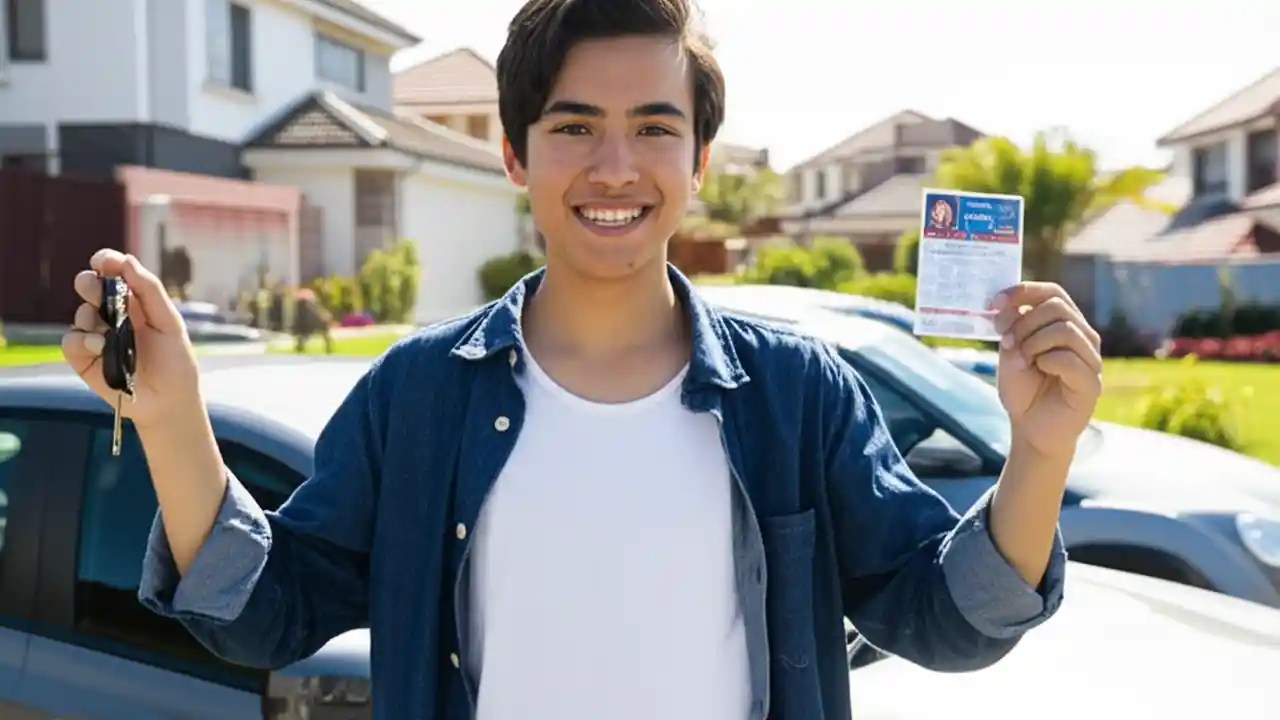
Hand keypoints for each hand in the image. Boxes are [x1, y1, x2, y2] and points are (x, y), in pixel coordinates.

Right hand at [61, 249, 201, 429]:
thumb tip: (127, 260)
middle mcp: (113, 315)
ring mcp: (96, 335)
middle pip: (89, 287)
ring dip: (91, 315)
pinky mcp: (84, 358)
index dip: (106, 262)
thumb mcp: (170, 323)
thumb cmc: (176, 361)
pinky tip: (99, 346)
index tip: (102, 260)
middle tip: (96, 288)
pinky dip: (82, 340)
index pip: (114, 273)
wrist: (169, 401)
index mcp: (135, 302)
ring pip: (80, 312)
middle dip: (90, 283)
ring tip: (108, 331)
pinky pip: (71, 340)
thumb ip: (150, 291)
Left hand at [990, 282, 1102, 459]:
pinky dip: (1047, 361)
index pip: (1052, 292)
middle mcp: (1084, 337)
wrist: (1030, 430)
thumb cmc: (1023, 390)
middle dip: (1023, 322)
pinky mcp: (1092, 384)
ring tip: (1022, 361)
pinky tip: (1040, 370)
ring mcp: (1091, 360)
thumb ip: (1011, 326)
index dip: (1023, 291)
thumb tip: (1005, 304)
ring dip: (1033, 342)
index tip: (994, 302)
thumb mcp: (1010, 351)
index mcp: (1065, 324)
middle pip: (1057, 307)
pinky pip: (1070, 359)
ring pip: (1065, 329)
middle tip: (1007, 343)